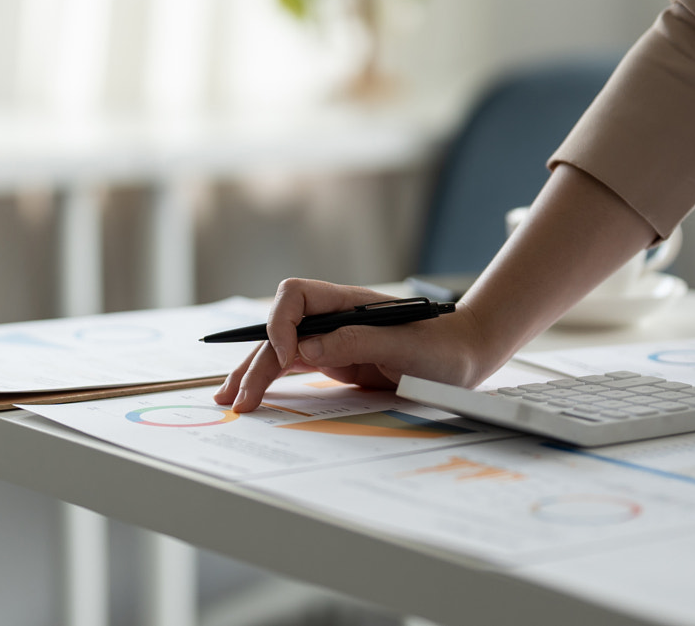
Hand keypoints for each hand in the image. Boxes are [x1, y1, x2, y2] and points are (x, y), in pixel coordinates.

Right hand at [211, 278, 501, 412]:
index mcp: (349, 302)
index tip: (289, 352)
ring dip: (252, 372)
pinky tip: (252, 393)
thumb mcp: (407, 347)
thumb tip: (306, 349)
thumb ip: (356, 343)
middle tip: (240, 397)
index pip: (296, 296)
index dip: (282, 322)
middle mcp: (333, 317)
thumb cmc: (445, 346)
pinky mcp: (334, 361)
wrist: (467, 356)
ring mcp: (331, 339)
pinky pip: (293, 366)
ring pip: (279, 349)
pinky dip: (270, 379)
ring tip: (227, 398)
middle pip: (279, 329)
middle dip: (255, 360)